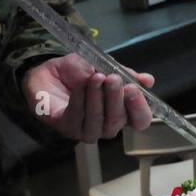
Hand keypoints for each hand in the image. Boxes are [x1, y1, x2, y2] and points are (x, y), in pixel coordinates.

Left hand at [22, 54, 154, 141]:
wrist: (48, 72)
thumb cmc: (78, 72)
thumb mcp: (104, 66)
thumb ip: (125, 74)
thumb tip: (148, 80)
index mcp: (122, 111)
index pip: (140, 120)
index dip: (140, 108)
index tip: (133, 89)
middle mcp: (107, 125)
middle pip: (118, 121)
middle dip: (116, 98)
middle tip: (113, 79)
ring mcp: (87, 130)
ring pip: (98, 121)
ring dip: (97, 98)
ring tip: (96, 77)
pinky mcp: (67, 128)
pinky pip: (77, 116)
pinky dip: (80, 99)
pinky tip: (81, 85)